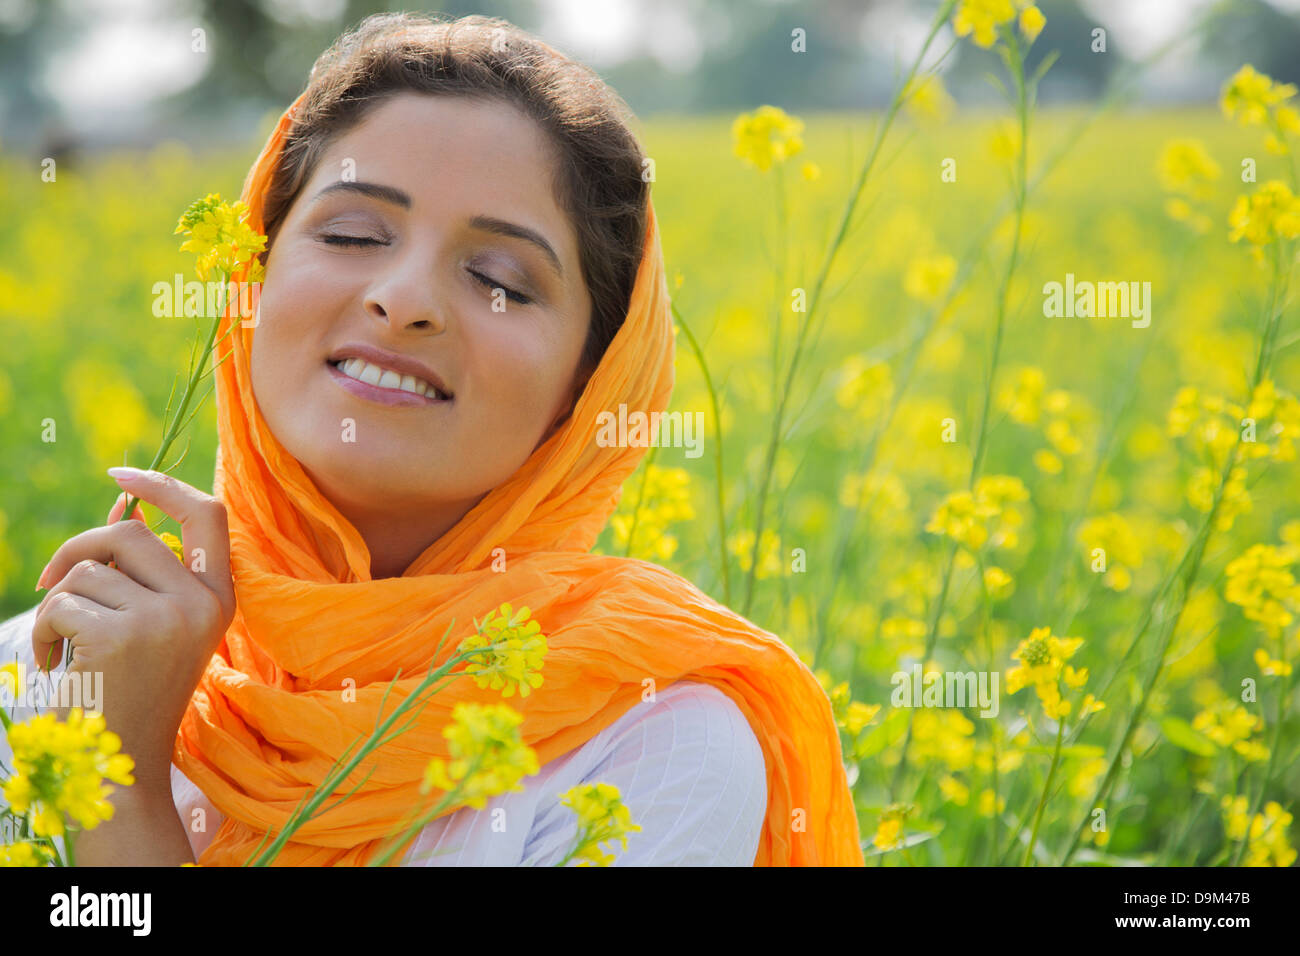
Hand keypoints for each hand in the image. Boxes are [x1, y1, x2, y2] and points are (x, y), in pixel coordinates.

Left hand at [31, 468, 234, 788]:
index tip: (120, 475)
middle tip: (50, 583)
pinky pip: (62, 603)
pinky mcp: (123, 636)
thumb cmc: (130, 693)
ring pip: (88, 570)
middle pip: (129, 533)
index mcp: (219, 598)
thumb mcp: (155, 625)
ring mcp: (167, 618)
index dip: (164, 485)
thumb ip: (144, 570)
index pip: (206, 514)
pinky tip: (59, 664)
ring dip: (58, 605)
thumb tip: (123, 504)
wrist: (124, 765)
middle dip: (76, 550)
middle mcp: (202, 603)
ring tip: (65, 646)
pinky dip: (45, 632)